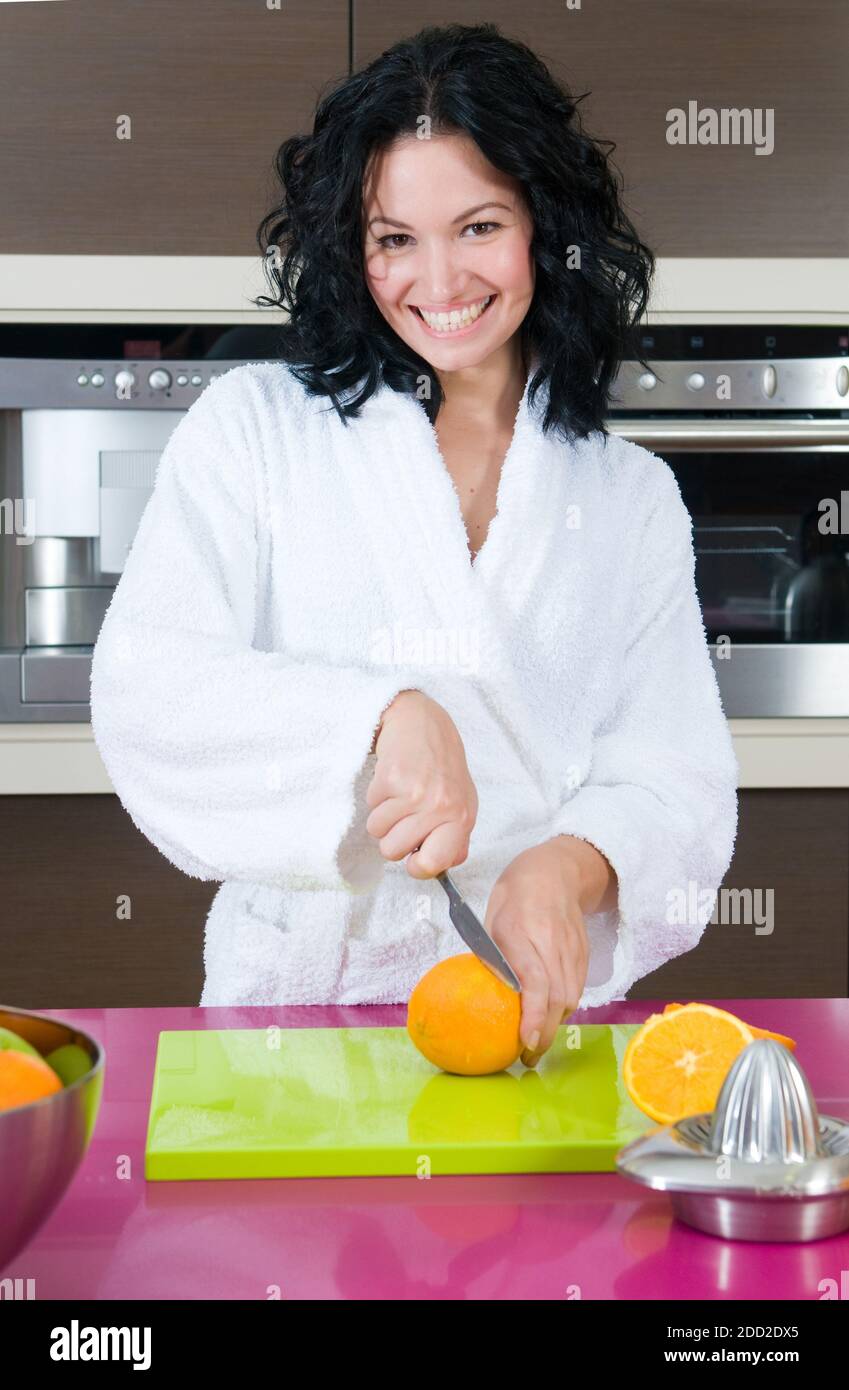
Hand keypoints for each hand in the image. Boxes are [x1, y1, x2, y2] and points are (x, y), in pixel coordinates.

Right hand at [365, 689, 478, 878]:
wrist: (421, 722)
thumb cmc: (442, 766)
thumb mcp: (461, 802)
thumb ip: (455, 837)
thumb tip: (442, 867)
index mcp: (461, 817)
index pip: (435, 863)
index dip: (418, 867)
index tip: (413, 859)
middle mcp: (440, 806)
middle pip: (394, 851)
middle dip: (392, 838)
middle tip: (404, 815)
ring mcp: (415, 792)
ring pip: (377, 831)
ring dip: (382, 816)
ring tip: (399, 795)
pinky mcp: (391, 778)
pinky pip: (370, 806)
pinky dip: (376, 796)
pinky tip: (392, 780)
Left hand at [484, 837, 611, 1066]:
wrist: (555, 873)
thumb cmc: (515, 897)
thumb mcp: (491, 923)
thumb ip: (493, 959)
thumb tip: (482, 998)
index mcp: (523, 934)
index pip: (536, 982)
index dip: (534, 1014)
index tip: (526, 1040)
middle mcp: (552, 944)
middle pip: (559, 998)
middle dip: (546, 1032)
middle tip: (528, 1057)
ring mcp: (572, 950)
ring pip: (571, 997)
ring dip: (556, 1024)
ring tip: (537, 1042)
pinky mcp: (583, 955)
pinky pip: (577, 989)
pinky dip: (564, 1008)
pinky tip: (550, 1017)